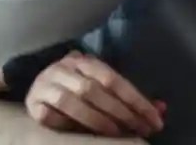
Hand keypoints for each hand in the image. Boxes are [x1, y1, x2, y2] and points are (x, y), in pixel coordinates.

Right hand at [25, 52, 165, 138]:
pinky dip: (66, 124)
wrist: (39, 91)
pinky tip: (81, 134)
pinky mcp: (32, 104)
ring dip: (96, 120)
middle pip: (92, 89)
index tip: (155, 120)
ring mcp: (44, 85)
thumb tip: (162, 109)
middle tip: (140, 130)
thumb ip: (129, 100)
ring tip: (116, 134)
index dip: (135, 99)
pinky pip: (48, 115)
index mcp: (82, 61)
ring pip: (69, 101)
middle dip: (120, 112)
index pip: (112, 79)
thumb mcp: (104, 90)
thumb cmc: (78, 91)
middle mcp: (61, 69)